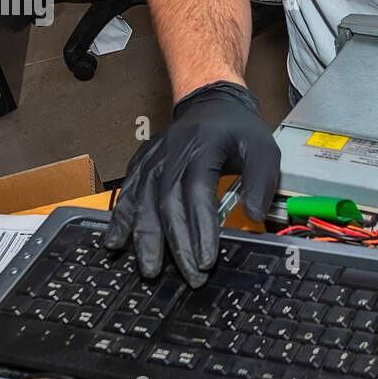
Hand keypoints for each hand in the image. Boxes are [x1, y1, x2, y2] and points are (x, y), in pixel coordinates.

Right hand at [105, 81, 279, 285]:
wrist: (211, 102)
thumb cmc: (237, 129)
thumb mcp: (263, 148)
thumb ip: (262, 181)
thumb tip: (255, 215)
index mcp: (202, 149)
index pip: (197, 194)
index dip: (201, 229)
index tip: (207, 259)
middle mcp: (172, 155)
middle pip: (167, 204)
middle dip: (177, 245)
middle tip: (189, 276)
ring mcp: (153, 160)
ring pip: (142, 202)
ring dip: (144, 238)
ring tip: (150, 269)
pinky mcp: (141, 165)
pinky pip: (127, 194)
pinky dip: (120, 220)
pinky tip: (114, 242)